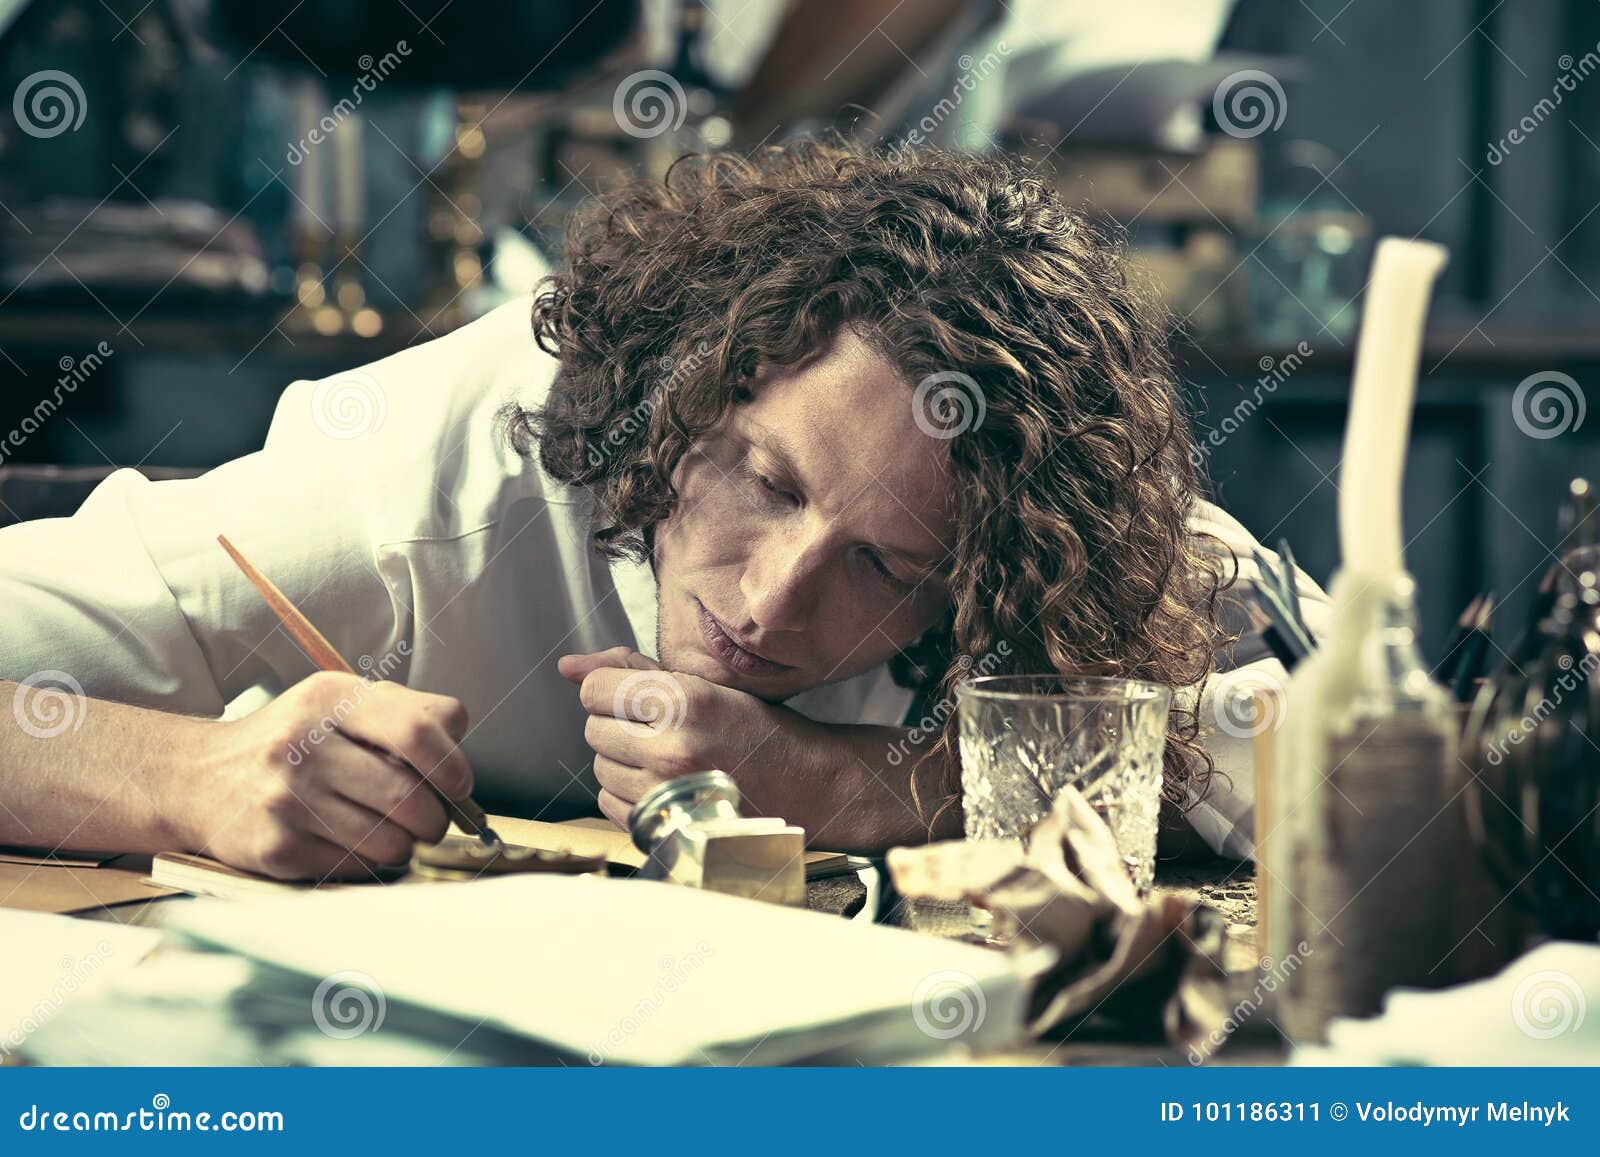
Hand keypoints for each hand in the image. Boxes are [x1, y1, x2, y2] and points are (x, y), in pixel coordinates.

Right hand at [183, 671, 473, 880]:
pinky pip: (357, 867)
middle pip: (409, 797)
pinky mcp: (276, 849)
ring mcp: (286, 800)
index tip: (459, 785)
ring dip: (405, 844)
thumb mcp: (340, 702)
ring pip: (389, 841)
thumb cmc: (293, 740)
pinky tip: (350, 842)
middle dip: (434, 818)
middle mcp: (303, 746)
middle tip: (429, 819)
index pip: (417, 732)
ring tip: (389, 830)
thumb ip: (406, 711)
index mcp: (330, 699)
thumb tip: (459, 742)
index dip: (453, 765)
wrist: (199, 779)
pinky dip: (369, 862)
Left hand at [558, 647, 811, 828]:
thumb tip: (567, 668)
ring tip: (663, 758)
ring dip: (621, 761)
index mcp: (682, 701)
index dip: (610, 690)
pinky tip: (662, 785)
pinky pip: (608, 803)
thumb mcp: (701, 685)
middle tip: (659, 729)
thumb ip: (630, 670)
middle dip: (618, 725)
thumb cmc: (753, 728)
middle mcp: (671, 747)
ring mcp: (665, 792)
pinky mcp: (663, 825)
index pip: (594, 689)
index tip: (638, 699)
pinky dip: (626, 794)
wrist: (803, 783)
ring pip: (598, 766)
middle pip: (593, 728)